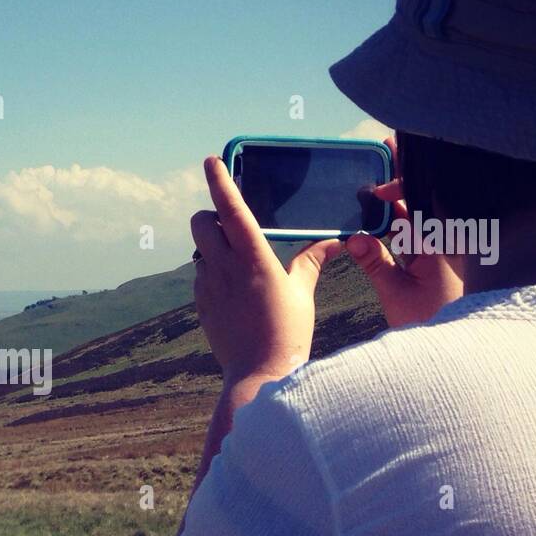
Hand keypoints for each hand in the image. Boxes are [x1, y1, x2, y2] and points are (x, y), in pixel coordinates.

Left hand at [191, 153, 342, 383]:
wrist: (259, 375)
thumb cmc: (288, 333)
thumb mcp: (302, 293)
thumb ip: (310, 262)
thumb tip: (334, 243)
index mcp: (254, 259)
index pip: (231, 209)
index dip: (221, 182)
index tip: (211, 160)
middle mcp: (225, 268)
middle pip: (201, 223)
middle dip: (210, 216)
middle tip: (229, 225)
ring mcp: (208, 287)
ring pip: (200, 251)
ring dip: (213, 248)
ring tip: (239, 267)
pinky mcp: (201, 304)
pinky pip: (201, 277)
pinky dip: (213, 274)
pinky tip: (234, 294)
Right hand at [344, 136, 462, 326]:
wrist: (455, 351)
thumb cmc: (431, 322)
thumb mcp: (396, 293)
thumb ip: (374, 263)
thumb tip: (354, 236)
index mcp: (441, 243)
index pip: (421, 197)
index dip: (403, 174)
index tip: (386, 154)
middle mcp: (445, 244)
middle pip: (420, 202)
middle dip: (400, 180)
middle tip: (384, 150)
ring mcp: (441, 255)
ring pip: (416, 219)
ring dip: (395, 205)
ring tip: (374, 183)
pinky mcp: (435, 267)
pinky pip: (415, 238)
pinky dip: (397, 227)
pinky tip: (379, 219)